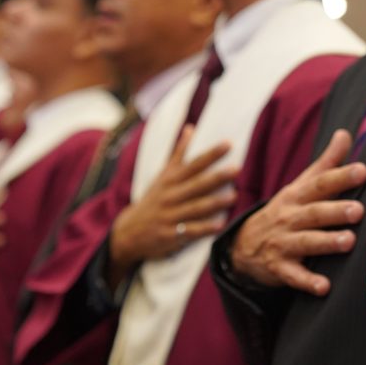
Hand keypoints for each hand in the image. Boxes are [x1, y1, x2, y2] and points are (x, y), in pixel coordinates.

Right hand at [107, 126, 234, 280]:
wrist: (128, 232)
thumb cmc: (153, 199)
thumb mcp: (163, 175)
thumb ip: (179, 153)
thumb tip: (191, 128)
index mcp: (170, 180)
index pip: (194, 164)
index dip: (211, 154)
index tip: (228, 144)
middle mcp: (170, 196)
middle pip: (196, 185)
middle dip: (216, 177)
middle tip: (236, 169)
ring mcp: (169, 216)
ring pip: (194, 208)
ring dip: (214, 203)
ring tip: (234, 196)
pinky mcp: (169, 236)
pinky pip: (189, 231)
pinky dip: (204, 228)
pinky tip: (220, 225)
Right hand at [230, 130, 365, 295]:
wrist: (243, 246)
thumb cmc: (285, 211)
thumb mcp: (300, 185)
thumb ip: (326, 163)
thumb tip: (345, 133)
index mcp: (297, 196)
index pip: (320, 183)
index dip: (340, 176)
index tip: (362, 170)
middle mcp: (290, 218)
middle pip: (313, 213)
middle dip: (335, 210)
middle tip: (358, 210)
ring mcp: (283, 243)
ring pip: (305, 242)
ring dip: (326, 242)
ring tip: (349, 242)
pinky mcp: (279, 269)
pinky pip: (293, 277)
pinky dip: (307, 282)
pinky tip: (324, 287)